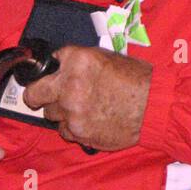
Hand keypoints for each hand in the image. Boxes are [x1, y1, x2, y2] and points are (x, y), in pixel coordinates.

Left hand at [22, 46, 150, 150]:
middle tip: (44, 95)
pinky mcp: (76, 132)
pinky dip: (73, 127)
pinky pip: (64, 130)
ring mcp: (70, 111)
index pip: (53, 59)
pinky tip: (91, 120)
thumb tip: (63, 65)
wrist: (155, 105)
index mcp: (78, 60)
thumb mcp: (109, 58)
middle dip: (38, 94)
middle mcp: (69, 85)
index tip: (56, 71)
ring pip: (50, 113)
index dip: (56, 66)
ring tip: (84, 108)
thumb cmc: (138, 80)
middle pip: (35, 93)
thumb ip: (81, 62)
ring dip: (62, 111)